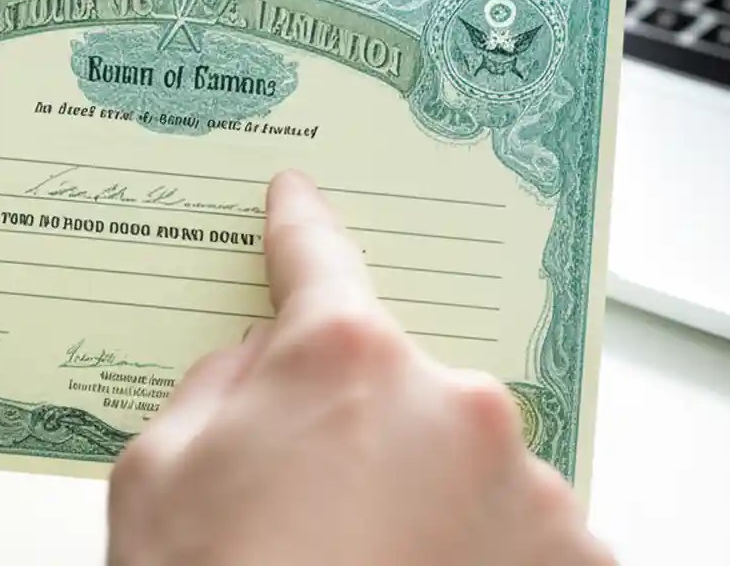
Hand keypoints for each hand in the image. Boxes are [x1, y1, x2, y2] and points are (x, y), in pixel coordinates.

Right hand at [107, 172, 614, 565]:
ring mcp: (527, 482)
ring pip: (464, 449)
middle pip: (399, 371)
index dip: (300, 226)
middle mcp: (455, 401)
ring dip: (427, 483)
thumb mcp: (155, 474)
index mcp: (343, 361)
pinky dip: (477, 541)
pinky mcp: (574, 555)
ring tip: (367, 554)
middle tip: (312, 485)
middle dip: (359, 412)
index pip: (317, 259)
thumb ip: (216, 385)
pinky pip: (515, 518)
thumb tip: (259, 359)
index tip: (300, 199)